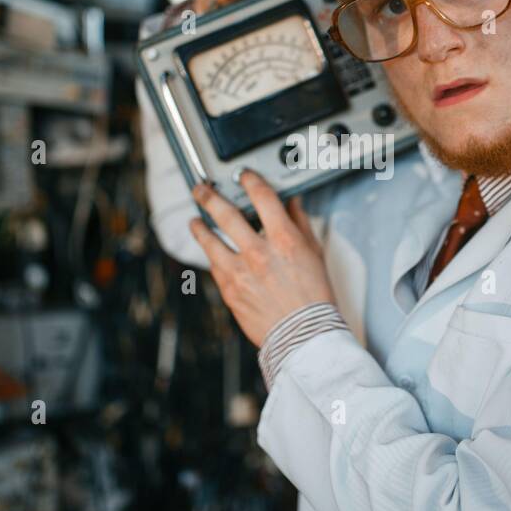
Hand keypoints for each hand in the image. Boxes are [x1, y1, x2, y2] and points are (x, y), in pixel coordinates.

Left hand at [188, 171, 333, 346]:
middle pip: (225, 214)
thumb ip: (300, 224)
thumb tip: (292, 204)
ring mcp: (240, 272)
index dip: (249, 180)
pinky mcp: (229, 291)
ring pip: (210, 241)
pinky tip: (210, 252)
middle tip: (201, 189)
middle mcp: (258, 252)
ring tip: (195, 221)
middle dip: (209, 197)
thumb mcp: (314, 254)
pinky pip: (214, 267)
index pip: (262, 197)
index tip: (243, 176)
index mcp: (284, 240)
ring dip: (200, 227)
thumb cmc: (314, 297)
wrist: (304, 334)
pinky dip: (211, 256)